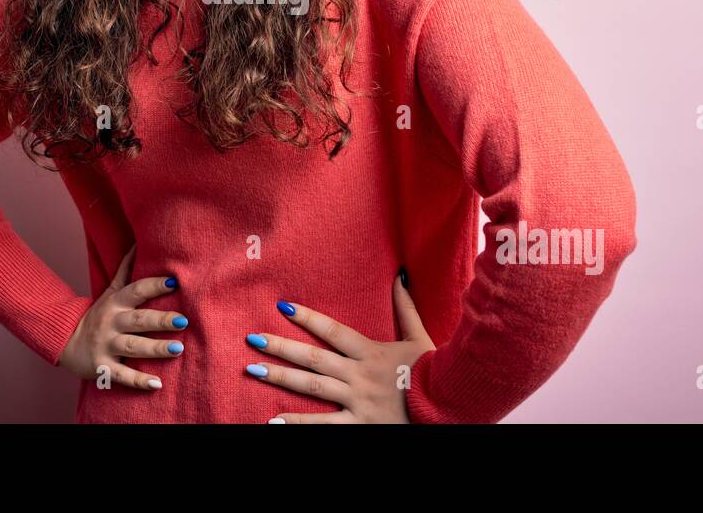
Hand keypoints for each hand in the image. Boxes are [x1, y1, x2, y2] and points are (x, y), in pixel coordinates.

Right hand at [56, 243, 186, 389]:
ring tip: (177, 349)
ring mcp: (106, 346)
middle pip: (138, 320)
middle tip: (183, 321)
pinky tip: (157, 384)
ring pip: (133, 347)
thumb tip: (138, 243)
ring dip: (155, 348)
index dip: (154, 285)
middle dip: (160, 320)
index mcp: (115, 303)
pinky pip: (122, 375)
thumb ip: (125, 271)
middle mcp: (111, 323)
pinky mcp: (103, 368)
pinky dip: (139, 381)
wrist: (66, 342)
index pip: (136, 291)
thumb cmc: (97, 315)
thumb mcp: (109, 292)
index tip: (174, 282)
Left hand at [245, 273, 436, 422]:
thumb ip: (406, 309)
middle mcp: (360, 375)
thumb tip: (400, 277)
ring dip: (281, 379)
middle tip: (252, 339)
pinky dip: (297, 424)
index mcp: (371, 352)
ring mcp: (358, 402)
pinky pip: (324, 426)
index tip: (282, 306)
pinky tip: (273, 421)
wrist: (449, 404)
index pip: (333, 331)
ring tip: (253, 371)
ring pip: (313, 388)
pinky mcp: (360, 425)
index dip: (307, 318)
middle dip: (281, 348)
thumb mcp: (420, 337)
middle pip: (314, 359)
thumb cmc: (435, 371)